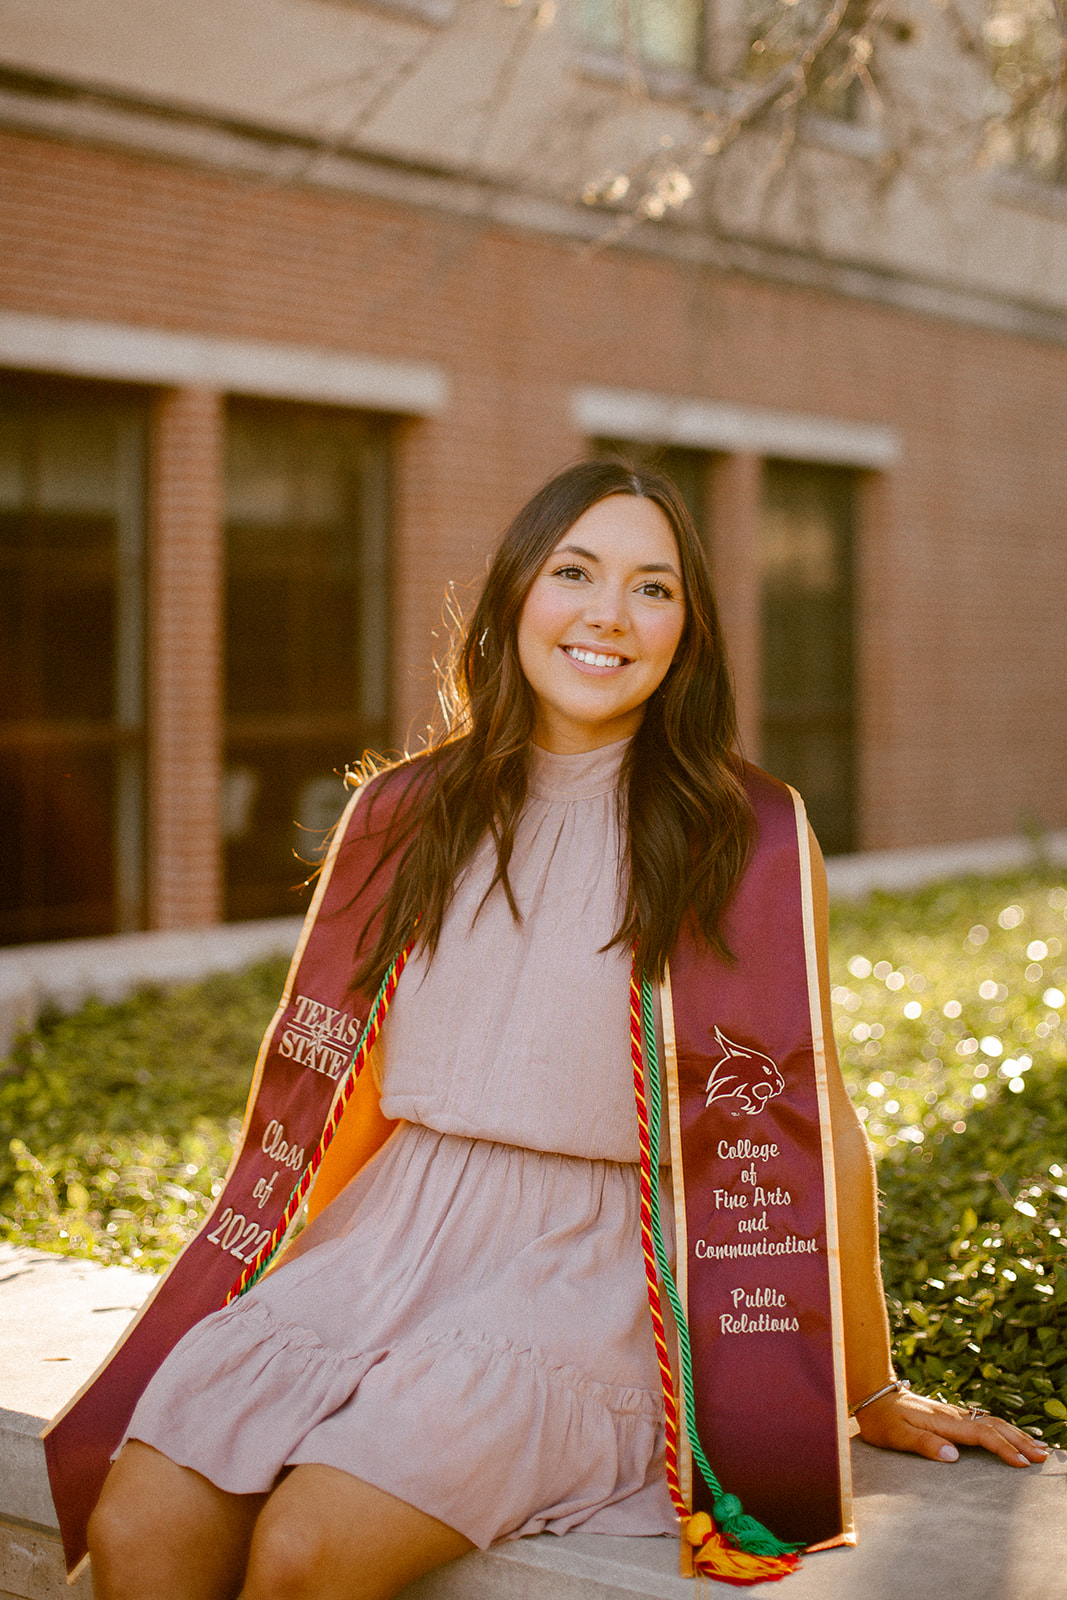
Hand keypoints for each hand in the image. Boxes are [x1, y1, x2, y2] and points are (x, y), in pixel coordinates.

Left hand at [855, 1385, 1050, 1467]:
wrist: (872, 1392)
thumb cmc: (881, 1418)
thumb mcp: (895, 1435)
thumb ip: (923, 1444)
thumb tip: (953, 1456)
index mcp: (944, 1422)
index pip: (982, 1435)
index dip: (1003, 1448)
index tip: (1021, 1463)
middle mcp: (953, 1415)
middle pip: (994, 1426)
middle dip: (1019, 1441)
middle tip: (1042, 1457)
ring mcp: (954, 1414)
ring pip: (992, 1421)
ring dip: (1015, 1434)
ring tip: (1037, 1448)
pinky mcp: (951, 1416)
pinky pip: (983, 1422)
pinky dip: (1003, 1430)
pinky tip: (1010, 1437)